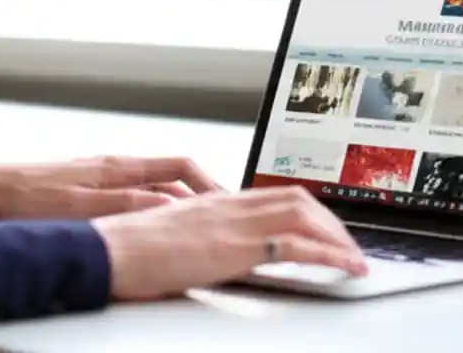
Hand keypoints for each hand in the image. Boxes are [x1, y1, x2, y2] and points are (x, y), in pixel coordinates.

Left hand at [0, 156, 223, 220]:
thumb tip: (173, 210)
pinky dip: (152, 217)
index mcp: (119, 167)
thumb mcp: (82, 208)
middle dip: (200, 199)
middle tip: (220, 222)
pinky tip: (149, 236)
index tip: (229, 202)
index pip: (181, 165)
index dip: (210, 182)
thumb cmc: (25, 197)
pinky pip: (134, 202)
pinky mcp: (88, 195)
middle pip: (173, 181)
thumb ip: (128, 207)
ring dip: (177, 209)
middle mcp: (115, 170)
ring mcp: (102, 181)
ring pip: (154, 193)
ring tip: (194, 231)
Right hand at [92, 186, 367, 299]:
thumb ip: (197, 238)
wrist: (108, 251)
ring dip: (337, 236)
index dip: (306, 208)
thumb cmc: (126, 250)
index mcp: (214, 202)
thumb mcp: (170, 237)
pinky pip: (298, 246)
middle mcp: (229, 205)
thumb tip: (208, 253)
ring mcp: (235, 223)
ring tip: (354, 259)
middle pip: (296, 198)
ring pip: (304, 215)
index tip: (322, 227)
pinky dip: (331, 255)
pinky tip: (346, 267)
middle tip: (346, 245)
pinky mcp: (238, 248)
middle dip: (328, 221)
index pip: (272, 194)